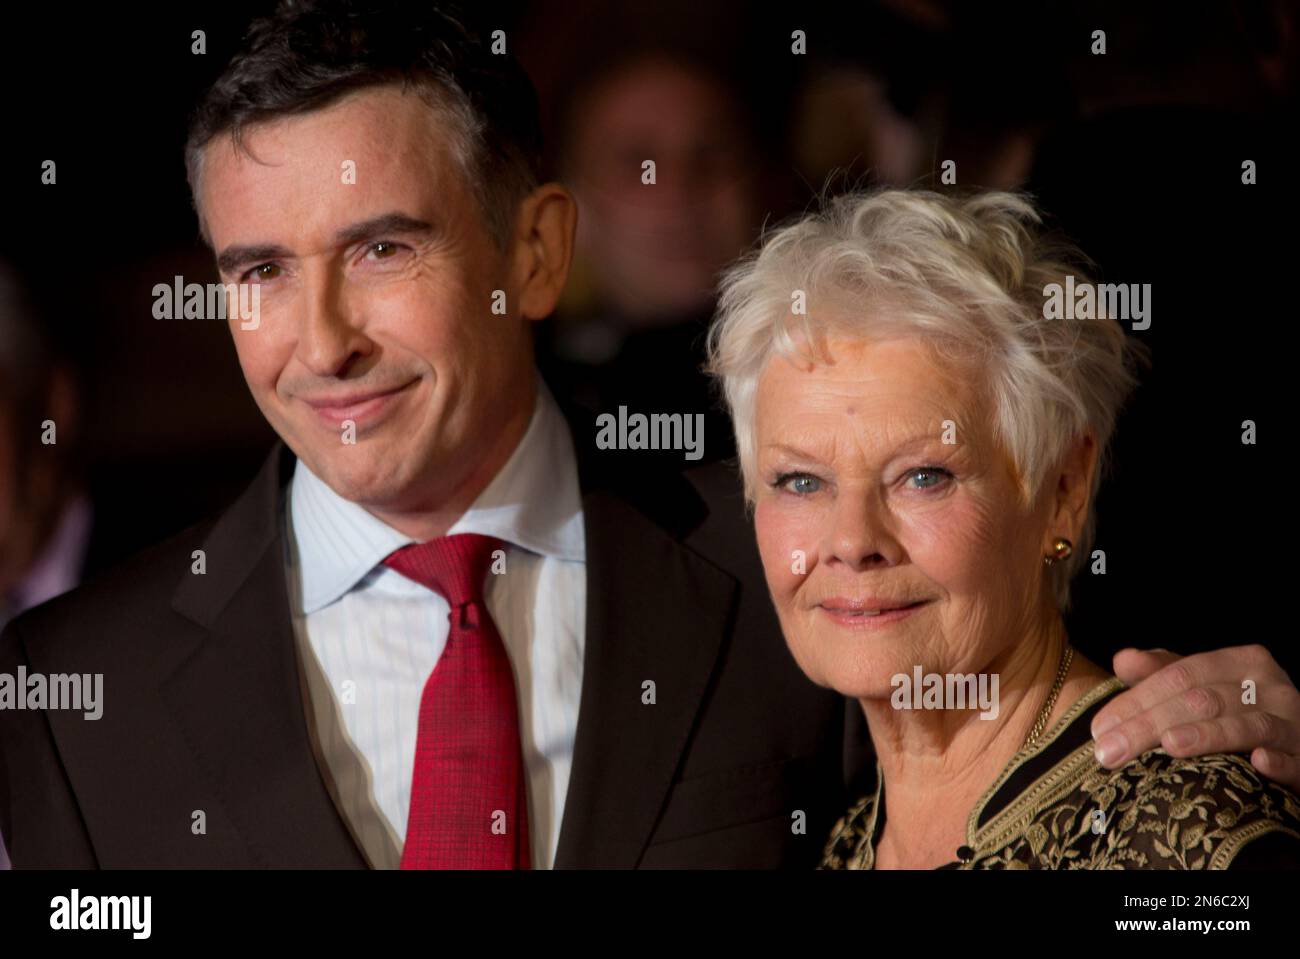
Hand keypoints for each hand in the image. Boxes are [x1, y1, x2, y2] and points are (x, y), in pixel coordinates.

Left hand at [1090, 645, 1299, 793]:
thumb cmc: (1242, 713)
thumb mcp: (1204, 687)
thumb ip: (1164, 673)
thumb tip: (1122, 658)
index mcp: (1241, 663)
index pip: (1179, 676)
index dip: (1137, 700)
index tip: (1099, 727)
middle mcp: (1271, 688)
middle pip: (1202, 701)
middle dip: (1150, 725)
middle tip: (1109, 751)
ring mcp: (1294, 724)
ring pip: (1246, 726)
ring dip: (1207, 736)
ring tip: (1168, 745)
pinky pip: (1294, 759)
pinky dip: (1278, 762)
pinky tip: (1258, 763)